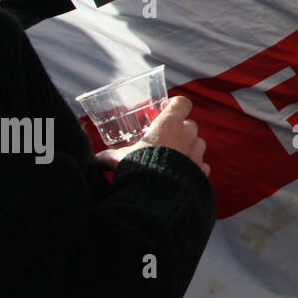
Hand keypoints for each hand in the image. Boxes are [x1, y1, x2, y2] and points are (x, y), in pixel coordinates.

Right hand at [94, 95, 210, 176]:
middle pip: (189, 124)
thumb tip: (96, 159)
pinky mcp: (202, 170)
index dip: (174, 104)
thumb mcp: (119, 159)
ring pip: (198, 143)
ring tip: (173, 157)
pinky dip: (194, 167)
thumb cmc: (138, 168)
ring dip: (188, 147)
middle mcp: (187, 134)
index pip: (181, 103)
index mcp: (169, 124)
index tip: (164, 109)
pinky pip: (201, 164)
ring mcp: (197, 152)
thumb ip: (109, 156)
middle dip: (179, 129)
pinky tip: (181, 174)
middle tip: (165, 138)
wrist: (157, 194)